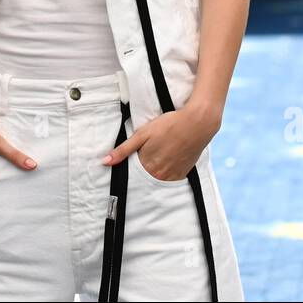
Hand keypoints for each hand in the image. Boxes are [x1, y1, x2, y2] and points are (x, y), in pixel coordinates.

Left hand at [101, 104, 218, 182]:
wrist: (197, 123)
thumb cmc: (169, 125)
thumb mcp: (142, 134)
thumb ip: (123, 150)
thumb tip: (105, 162)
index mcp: (147, 166)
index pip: (133, 175)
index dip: (130, 168)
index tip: (131, 162)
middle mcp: (160, 174)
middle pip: (145, 178)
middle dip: (142, 170)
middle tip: (149, 154)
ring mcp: (173, 175)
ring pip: (158, 179)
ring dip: (155, 172)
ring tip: (160, 154)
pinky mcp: (184, 173)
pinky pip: (171, 178)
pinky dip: (167, 172)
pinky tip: (169, 159)